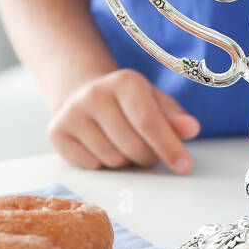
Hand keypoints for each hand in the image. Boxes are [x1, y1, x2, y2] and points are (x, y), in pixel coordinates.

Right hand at [47, 69, 200, 173]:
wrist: (85, 95)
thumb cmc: (130, 103)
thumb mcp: (156, 103)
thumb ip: (175, 118)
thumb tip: (192, 129)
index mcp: (124, 81)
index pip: (148, 121)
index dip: (169, 147)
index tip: (184, 167)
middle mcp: (94, 93)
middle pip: (132, 146)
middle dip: (147, 157)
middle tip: (147, 151)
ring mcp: (71, 113)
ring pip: (112, 160)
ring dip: (125, 162)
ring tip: (123, 145)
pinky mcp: (56, 132)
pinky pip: (91, 166)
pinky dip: (103, 165)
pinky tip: (101, 147)